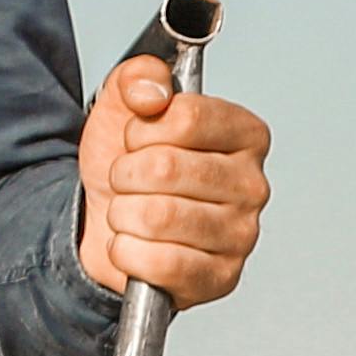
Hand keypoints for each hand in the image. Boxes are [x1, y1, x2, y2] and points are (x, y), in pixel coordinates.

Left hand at [73, 55, 271, 304]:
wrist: (102, 223)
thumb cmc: (128, 165)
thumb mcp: (121, 107)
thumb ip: (137, 77)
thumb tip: (151, 91)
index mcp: (245, 134)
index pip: (186, 117)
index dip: (141, 129)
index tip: (139, 139)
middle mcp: (254, 184)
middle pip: (167, 168)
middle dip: (125, 174)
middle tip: (129, 182)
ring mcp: (242, 235)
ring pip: (157, 216)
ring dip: (123, 214)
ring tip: (131, 212)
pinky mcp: (221, 278)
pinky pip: (158, 262)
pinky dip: (127, 252)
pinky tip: (135, 245)